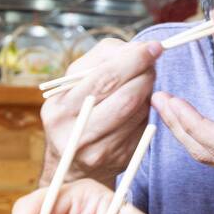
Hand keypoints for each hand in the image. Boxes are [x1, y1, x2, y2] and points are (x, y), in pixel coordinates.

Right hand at [42, 38, 163, 183]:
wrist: (68, 165)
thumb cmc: (73, 114)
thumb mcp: (71, 87)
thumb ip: (100, 62)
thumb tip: (138, 48)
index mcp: (60, 109)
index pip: (103, 78)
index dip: (133, 60)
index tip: (151, 47)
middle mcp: (77, 134)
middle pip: (126, 97)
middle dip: (146, 74)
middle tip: (152, 63)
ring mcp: (101, 150)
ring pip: (139, 111)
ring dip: (148, 91)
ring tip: (142, 82)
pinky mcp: (120, 158)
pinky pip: (144, 126)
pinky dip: (147, 110)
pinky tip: (138, 106)